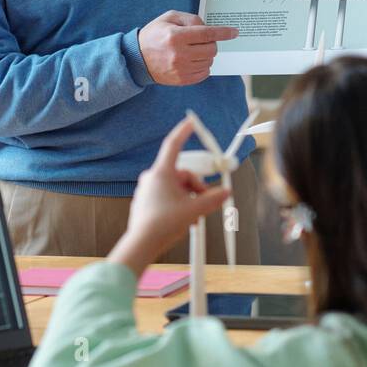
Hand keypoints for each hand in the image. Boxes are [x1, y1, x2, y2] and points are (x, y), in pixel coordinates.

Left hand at [107, 119, 229, 276]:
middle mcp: (152, 178)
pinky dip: (178, 205)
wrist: (141, 244)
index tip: (191, 121)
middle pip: (182, 174)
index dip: (184, 132)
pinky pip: (166, 197)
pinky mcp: (145, 203)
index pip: (174, 145)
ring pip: (175, 188)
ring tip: (193, 218)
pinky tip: (183, 221)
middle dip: (196, 188)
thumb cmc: (163, 224)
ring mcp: (147, 191)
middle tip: (204, 202)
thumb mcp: (194, 210)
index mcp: (162, 173)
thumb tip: (225, 192)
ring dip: (188, 200)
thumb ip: (212, 199)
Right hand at [138, 10, 237, 84]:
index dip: (224, 33)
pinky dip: (203, 66)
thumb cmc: (155, 35)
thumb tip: (209, 27)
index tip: (234, 32)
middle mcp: (179, 54)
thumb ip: (191, 19)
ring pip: (209, 62)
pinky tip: (192, 60)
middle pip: (211, 49)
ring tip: (193, 50)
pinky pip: (204, 73)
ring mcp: (181, 69)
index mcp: (176, 36)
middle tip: (201, 41)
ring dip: (206, 55)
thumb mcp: (169, 18)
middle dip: (211, 43)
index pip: (207, 34)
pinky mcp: (182, 80)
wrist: (138, 59)